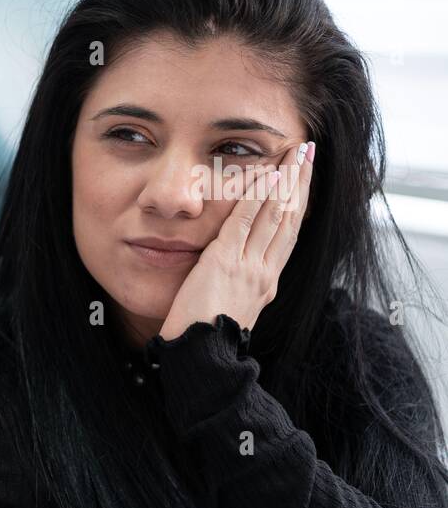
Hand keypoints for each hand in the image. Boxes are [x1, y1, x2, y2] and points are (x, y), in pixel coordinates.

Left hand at [159, 140, 314, 340]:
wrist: (200, 357)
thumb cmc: (203, 337)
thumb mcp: (230, 306)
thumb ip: (236, 284)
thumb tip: (235, 273)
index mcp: (266, 281)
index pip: (287, 232)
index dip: (297, 201)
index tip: (302, 175)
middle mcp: (265, 271)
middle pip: (289, 217)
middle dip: (300, 181)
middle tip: (308, 150)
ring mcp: (249, 266)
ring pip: (274, 214)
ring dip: (285, 178)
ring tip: (295, 150)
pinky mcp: (226, 263)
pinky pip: (245, 222)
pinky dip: (257, 196)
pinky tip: (267, 174)